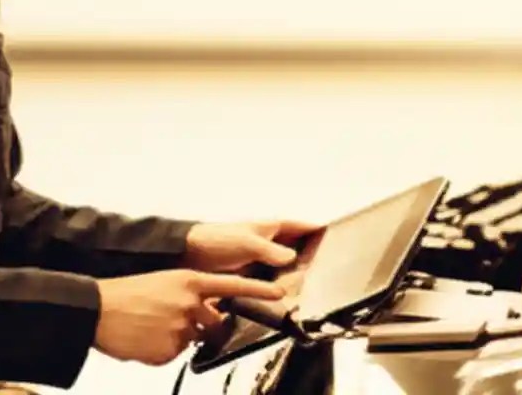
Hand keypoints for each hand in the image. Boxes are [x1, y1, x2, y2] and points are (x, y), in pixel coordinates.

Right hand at [94, 269, 284, 365]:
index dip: (257, 290)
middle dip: (202, 325)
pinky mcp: (169, 351)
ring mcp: (180, 329)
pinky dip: (162, 349)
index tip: (280, 293)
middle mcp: (189, 304)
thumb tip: (206, 313)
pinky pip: (175, 354)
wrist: (97, 309)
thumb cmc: (128, 294)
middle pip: (213, 322)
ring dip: (177, 336)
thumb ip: (190, 295)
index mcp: (188, 281)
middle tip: (173, 318)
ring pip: (192, 339)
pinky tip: (145, 338)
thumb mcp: (165, 284)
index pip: (231, 286)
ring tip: (150, 326)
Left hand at [182, 220, 321, 273]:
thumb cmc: (218, 240)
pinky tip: (285, 295)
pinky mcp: (249, 273)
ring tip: (311, 284)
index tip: (333, 233)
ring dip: (294, 273)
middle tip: (327, 265)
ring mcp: (258, 258)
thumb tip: (293, 258)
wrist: (188, 254)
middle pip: (295, 246)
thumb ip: (272, 251)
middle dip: (309, 253)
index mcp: (269, 227)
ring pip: (283, 265)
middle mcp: (267, 241)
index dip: (315, 228)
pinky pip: (270, 279)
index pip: (299, 225)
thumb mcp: (249, 243)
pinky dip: (278, 284)